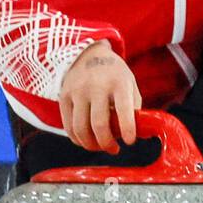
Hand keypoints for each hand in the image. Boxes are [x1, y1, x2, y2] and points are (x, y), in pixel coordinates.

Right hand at [58, 39, 142, 153]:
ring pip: (81, 128)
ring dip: (91, 145)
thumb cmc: (113, 74)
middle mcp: (97, 86)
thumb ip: (133, 106)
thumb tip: (138, 134)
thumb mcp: (129, 83)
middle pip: (99, 124)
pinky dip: (77, 139)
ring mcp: (78, 91)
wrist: (87, 53)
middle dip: (107, 143)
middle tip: (114, 149)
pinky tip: (86, 141)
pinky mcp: (64, 97)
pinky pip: (68, 126)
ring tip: (100, 147)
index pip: (124, 110)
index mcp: (119, 82)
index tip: (130, 142)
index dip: (127, 129)